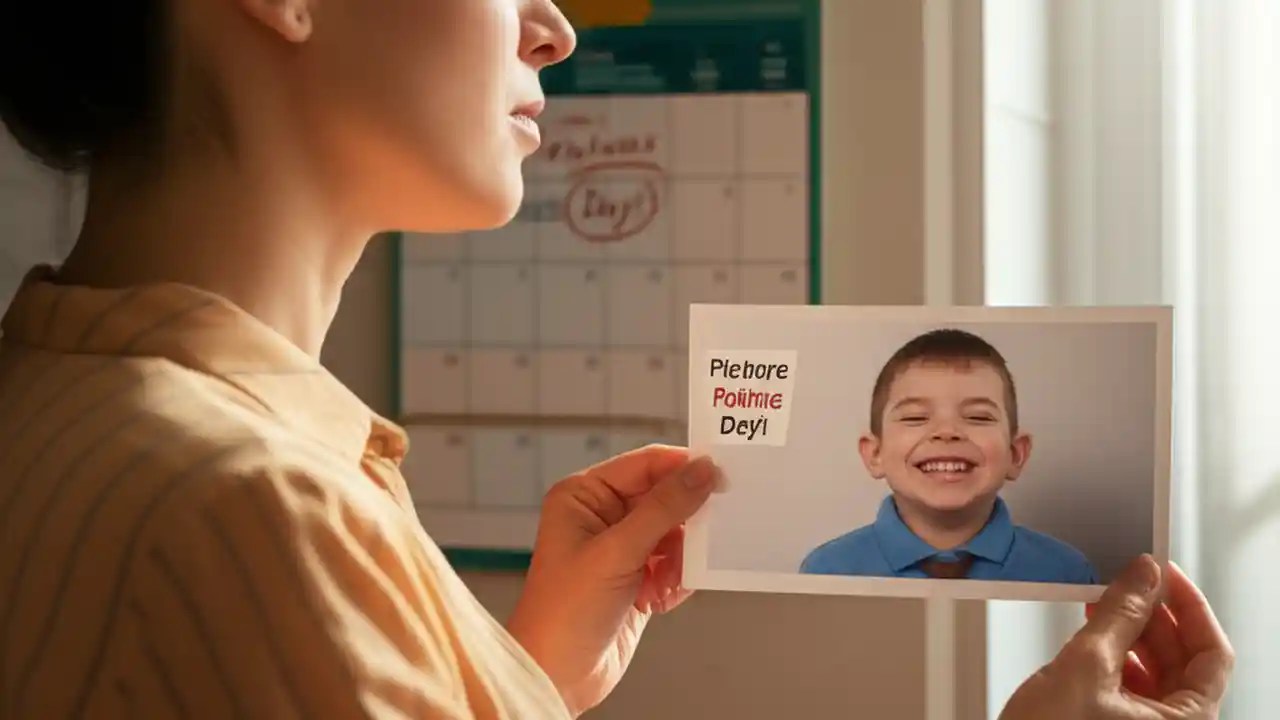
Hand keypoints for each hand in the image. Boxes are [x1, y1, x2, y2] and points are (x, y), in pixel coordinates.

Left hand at [506, 445, 717, 715]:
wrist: (557, 675)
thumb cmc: (564, 611)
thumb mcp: (617, 552)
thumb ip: (663, 508)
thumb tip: (701, 471)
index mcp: (583, 496)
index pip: (644, 465)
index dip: (681, 467)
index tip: (719, 474)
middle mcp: (601, 516)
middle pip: (664, 497)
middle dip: (684, 521)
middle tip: (705, 533)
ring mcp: (620, 548)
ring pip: (674, 533)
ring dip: (680, 558)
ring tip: (665, 582)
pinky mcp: (637, 578)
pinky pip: (675, 564)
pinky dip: (676, 580)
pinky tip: (659, 599)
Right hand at [1000, 555, 1234, 719]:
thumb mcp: (1085, 668)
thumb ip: (1119, 616)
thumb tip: (1144, 576)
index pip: (1213, 655)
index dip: (1191, 608)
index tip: (1165, 575)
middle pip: (1184, 660)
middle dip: (1154, 616)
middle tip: (1129, 581)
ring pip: (1155, 669)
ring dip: (1130, 631)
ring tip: (1104, 601)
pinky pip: (1129, 683)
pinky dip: (1113, 652)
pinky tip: (1092, 628)